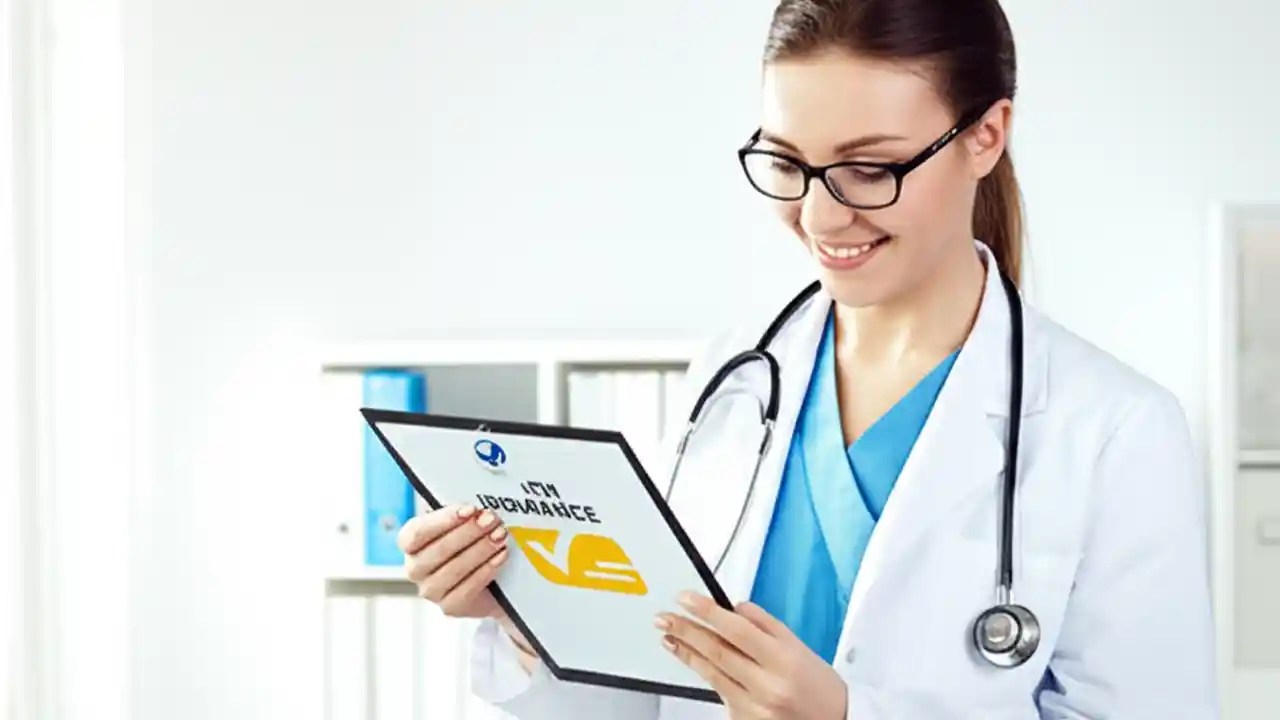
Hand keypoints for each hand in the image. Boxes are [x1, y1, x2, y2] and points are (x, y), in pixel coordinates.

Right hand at [398, 505, 510, 618]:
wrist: (490, 582)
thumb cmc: (469, 544)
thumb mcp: (462, 525)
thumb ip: (463, 516)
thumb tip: (478, 511)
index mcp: (411, 543)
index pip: (417, 532)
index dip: (444, 520)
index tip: (470, 510)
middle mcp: (415, 568)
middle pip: (439, 549)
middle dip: (469, 532)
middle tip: (491, 520)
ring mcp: (430, 590)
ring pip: (454, 569)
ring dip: (481, 549)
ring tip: (500, 536)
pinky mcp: (450, 606)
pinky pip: (468, 588)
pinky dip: (487, 569)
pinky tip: (500, 556)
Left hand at [656, 592, 847, 719]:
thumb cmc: (819, 686)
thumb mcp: (799, 647)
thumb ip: (765, 625)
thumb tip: (734, 608)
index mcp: (783, 660)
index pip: (736, 629)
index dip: (707, 612)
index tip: (686, 599)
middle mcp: (767, 685)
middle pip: (717, 651)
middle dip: (686, 630)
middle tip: (665, 617)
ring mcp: (754, 707)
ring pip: (711, 673)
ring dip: (686, 652)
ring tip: (669, 636)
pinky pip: (719, 693)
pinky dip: (705, 675)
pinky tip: (694, 661)